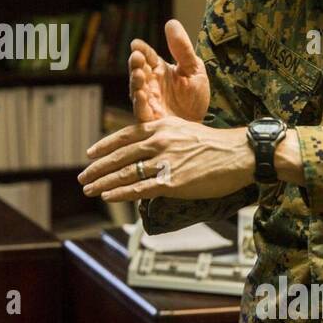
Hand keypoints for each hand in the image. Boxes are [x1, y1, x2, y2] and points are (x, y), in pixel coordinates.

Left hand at [79, 115, 253, 201]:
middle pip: (119, 156)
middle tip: (82, 177)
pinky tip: (108, 196)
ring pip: (125, 173)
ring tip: (89, 189)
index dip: (104, 146)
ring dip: (103, 182)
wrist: (240, 154)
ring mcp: (164, 161)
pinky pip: (140, 188)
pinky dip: (120, 193)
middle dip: (97, 168)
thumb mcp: (184, 131)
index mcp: (161, 126)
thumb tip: (147, 151)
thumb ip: (163, 138)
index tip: (89, 154)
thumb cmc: (216, 145)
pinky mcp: (172, 182)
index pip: (124, 136)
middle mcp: (158, 141)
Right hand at [129, 19, 209, 122]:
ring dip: (135, 82)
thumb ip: (182, 49)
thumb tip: (171, 22)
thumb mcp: (193, 69)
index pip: (148, 57)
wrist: (201, 126)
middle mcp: (150, 85)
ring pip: (136, 90)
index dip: (141, 50)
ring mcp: (148, 102)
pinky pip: (141, 111)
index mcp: (159, 71)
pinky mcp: (150, 120)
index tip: (136, 45)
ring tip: (138, 74)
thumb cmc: (194, 99)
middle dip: (135, 64)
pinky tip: (141, 95)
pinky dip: (140, 103)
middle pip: (138, 71)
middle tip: (136, 57)